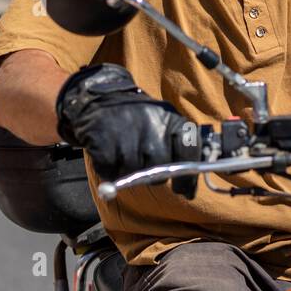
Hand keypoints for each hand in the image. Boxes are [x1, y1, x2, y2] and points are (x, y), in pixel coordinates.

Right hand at [56, 63, 189, 180]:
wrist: (99, 100)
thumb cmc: (138, 118)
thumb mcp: (164, 121)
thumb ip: (181, 147)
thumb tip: (191, 188)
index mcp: (171, 121)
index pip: (190, 150)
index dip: (189, 177)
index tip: (184, 191)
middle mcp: (152, 128)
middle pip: (161, 171)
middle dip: (155, 175)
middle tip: (145, 162)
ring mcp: (128, 137)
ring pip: (136, 175)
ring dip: (130, 170)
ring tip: (126, 151)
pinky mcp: (104, 144)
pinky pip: (112, 173)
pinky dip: (110, 169)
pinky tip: (111, 152)